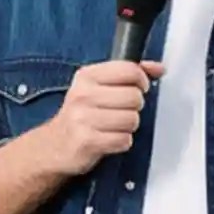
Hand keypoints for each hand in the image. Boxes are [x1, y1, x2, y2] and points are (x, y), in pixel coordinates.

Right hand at [44, 60, 163, 175]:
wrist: (54, 145)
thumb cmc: (82, 114)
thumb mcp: (99, 86)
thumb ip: (130, 74)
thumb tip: (159, 68)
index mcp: (87, 76)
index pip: (129, 70)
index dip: (141, 81)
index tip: (137, 88)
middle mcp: (83, 95)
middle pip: (134, 96)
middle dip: (134, 107)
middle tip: (121, 111)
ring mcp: (83, 118)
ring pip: (132, 119)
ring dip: (129, 126)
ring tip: (114, 126)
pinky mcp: (87, 141)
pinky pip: (124, 140)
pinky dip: (122, 142)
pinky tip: (109, 139)